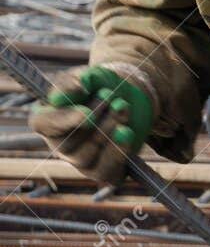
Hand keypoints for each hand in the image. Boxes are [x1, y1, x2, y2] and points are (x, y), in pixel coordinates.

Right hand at [31, 64, 155, 186]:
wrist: (129, 96)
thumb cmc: (100, 86)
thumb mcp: (88, 76)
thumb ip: (75, 81)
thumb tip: (70, 90)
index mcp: (47, 118)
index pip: (43, 125)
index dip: (64, 121)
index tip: (88, 113)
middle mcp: (59, 143)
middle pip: (68, 142)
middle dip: (95, 117)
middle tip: (110, 94)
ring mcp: (80, 160)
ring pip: (87, 156)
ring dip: (109, 129)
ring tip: (122, 106)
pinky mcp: (102, 170)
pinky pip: (105, 171)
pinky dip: (118, 152)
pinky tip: (127, 133)